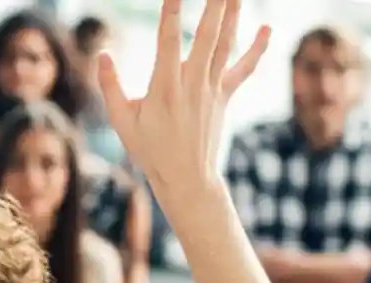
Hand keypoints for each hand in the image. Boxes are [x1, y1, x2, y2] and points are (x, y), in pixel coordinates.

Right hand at [98, 0, 268, 198]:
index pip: (168, 41)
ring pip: (225, 44)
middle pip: (207, 35)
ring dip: (232, 14)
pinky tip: (267, 29)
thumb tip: (103, 55)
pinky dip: (257, 49)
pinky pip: (244, 69)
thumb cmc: (149, 150)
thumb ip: (110, 87)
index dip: (171, 12)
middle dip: (213, 4)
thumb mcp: (122, 122)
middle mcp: (192, 84)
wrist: (186, 178)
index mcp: (164, 88)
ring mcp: (211, 89)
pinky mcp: (224, 96)